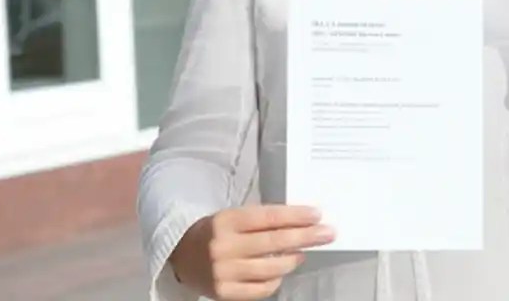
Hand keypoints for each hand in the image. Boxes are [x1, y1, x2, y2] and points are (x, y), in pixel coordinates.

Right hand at [170, 205, 334, 299]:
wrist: (180, 255)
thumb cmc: (215, 232)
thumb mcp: (232, 217)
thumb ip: (261, 220)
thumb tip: (302, 222)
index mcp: (226, 221)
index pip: (268, 217)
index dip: (296, 216)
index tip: (317, 215)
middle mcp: (223, 247)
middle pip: (274, 242)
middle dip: (306, 237)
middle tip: (328, 233)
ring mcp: (223, 272)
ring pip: (271, 268)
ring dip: (293, 260)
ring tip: (302, 253)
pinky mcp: (224, 293)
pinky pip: (261, 289)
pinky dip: (276, 280)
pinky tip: (280, 272)